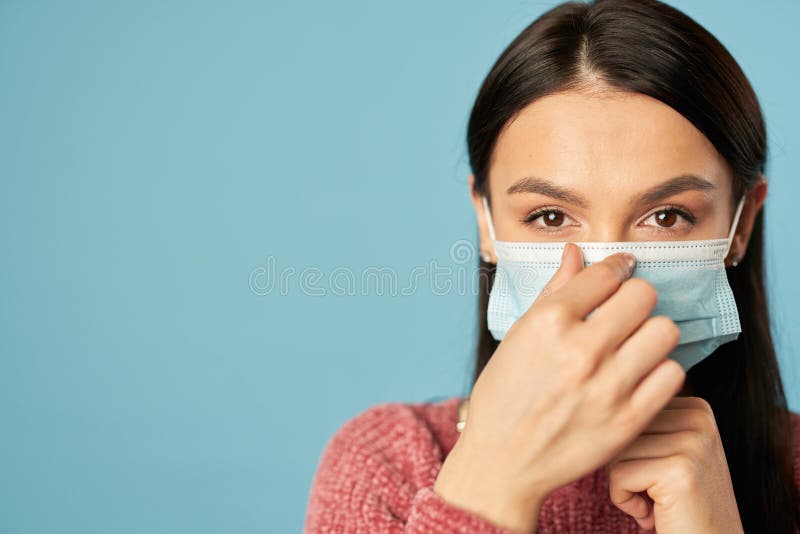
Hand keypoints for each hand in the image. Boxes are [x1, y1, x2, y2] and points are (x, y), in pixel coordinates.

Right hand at [433, 243, 685, 532]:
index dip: (616, 267)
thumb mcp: (518, 336)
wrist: (503, 462)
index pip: (606, 274)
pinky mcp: (629, 419)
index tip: (619, 272)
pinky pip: (672, 374)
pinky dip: (659, 370)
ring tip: (634, 344)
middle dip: (635, 297)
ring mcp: (608, 386)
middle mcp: (581, 350)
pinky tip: (639, 374)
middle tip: (624, 312)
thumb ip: (552, 291)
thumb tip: (576, 253)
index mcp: (548, 323)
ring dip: (651, 332)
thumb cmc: (504, 397)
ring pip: (664, 331)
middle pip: (643, 296)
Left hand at [606, 396, 742, 533]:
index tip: (660, 472)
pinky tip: (652, 513)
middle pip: (622, 429)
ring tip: (656, 501)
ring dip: (625, 485)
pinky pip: (618, 476)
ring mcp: (692, 444)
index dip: (631, 448)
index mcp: (696, 408)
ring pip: (616, 451)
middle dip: (626, 465)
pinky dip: (624, 500)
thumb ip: (643, 424)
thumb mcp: (667, 452)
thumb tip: (596, 404)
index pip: (629, 411)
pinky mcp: (678, 471)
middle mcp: (699, 419)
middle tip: (656, 491)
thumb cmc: (679, 503)